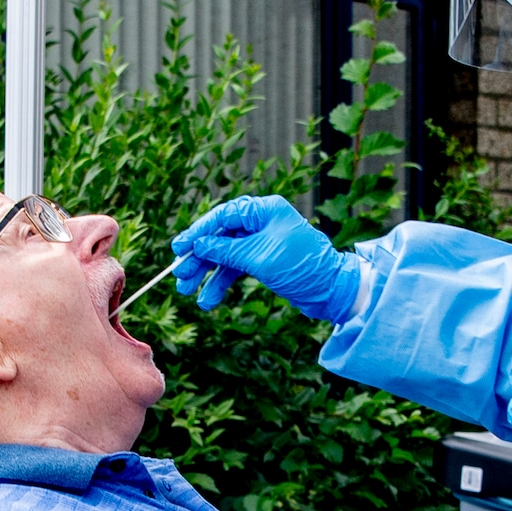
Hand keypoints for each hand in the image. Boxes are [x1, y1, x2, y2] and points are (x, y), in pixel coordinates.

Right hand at [171, 195, 361, 320]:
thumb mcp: (259, 257)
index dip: (198, 232)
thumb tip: (199, 244)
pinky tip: (208, 300)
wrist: (331, 290)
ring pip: (225, 255)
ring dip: (206, 274)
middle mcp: (262, 222)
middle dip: (199, 257)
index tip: (179, 248)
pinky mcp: (263, 260)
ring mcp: (262, 242)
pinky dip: (222, 283)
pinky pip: (235, 268)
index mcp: (265, 210)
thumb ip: (226, 250)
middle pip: (220, 236)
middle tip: (179, 276)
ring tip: (188, 292)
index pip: (223, 216)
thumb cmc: (301, 267)